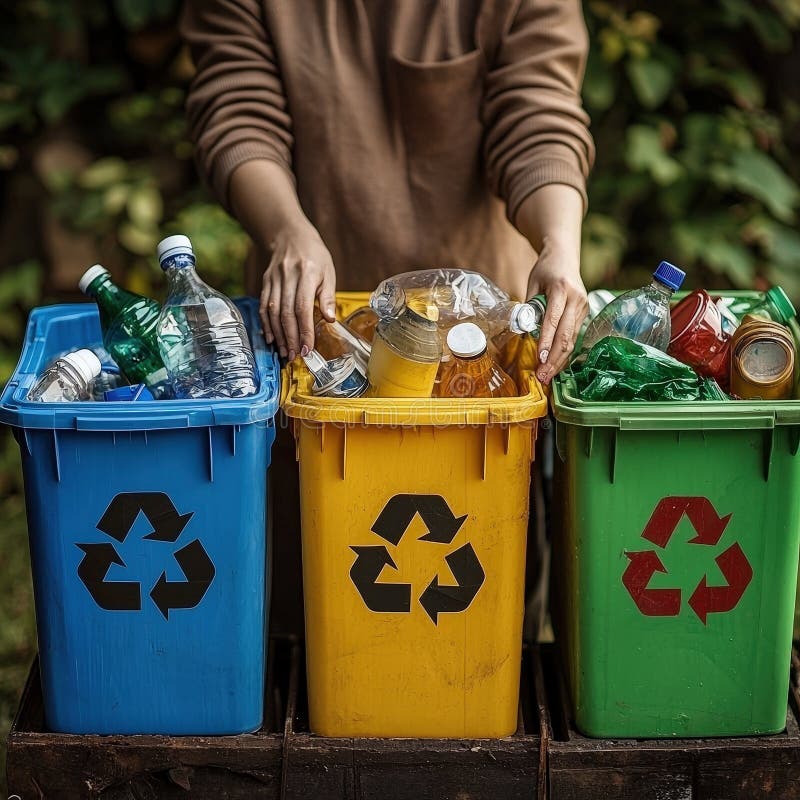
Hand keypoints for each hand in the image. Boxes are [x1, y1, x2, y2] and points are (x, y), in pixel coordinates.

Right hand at [260, 225, 335, 359]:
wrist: (290, 236)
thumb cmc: (315, 256)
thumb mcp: (328, 273)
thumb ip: (327, 297)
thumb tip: (330, 319)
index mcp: (307, 273)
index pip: (303, 307)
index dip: (304, 330)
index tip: (307, 348)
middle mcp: (287, 276)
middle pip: (286, 312)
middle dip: (290, 337)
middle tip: (294, 355)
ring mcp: (273, 279)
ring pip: (272, 311)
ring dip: (278, 334)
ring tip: (284, 351)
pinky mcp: (265, 282)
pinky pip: (263, 306)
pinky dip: (266, 324)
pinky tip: (271, 338)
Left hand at [526, 239, 587, 384]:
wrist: (565, 256)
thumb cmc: (545, 269)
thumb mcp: (532, 283)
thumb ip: (530, 306)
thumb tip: (526, 331)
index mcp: (561, 289)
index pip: (553, 320)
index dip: (547, 341)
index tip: (540, 359)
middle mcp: (576, 299)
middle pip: (566, 335)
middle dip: (554, 359)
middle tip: (543, 377)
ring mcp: (583, 307)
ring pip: (572, 339)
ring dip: (559, 360)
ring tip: (547, 376)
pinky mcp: (584, 313)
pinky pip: (574, 336)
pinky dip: (564, 352)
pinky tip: (555, 365)